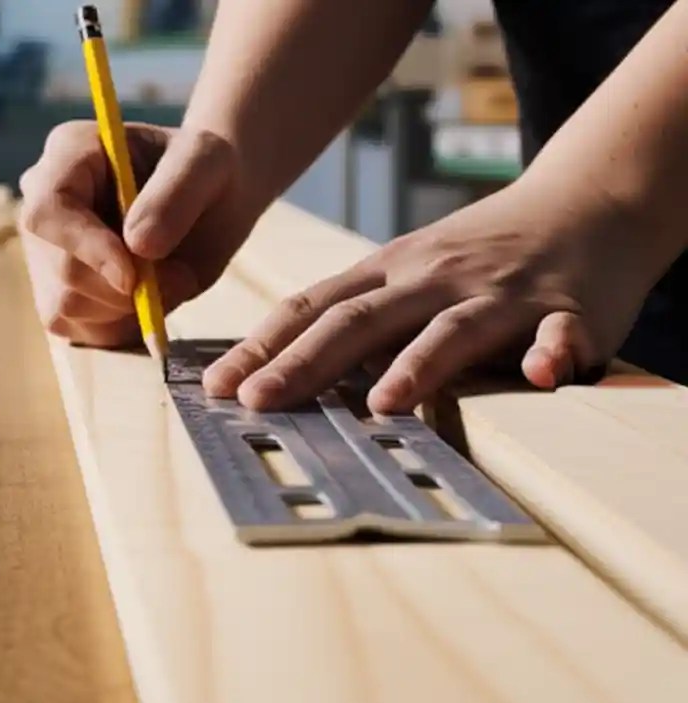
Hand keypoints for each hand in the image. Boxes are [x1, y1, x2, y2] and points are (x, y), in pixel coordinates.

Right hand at [18, 121, 260, 346]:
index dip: (86, 249)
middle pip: (60, 268)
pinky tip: (150, 298)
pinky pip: (76, 330)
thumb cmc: (205, 171)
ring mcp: (44, 252)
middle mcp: (43, 203)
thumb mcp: (207, 163)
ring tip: (171, 278)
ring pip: (65, 307)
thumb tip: (138, 245)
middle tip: (179, 276)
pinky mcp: (58, 293)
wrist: (210, 200)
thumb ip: (177, 194)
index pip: (47, 212)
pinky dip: (121, 326)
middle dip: (123, 288)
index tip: (133, 275)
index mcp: (67, 153)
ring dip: (127, 309)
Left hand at [204, 182, 662, 412]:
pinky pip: (558, 332)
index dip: (261, 346)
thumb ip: (356, 316)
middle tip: (256, 401)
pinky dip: (550, 352)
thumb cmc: (480, 251)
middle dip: (302, 362)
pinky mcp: (566, 308)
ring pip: (450, 329)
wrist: (587, 200)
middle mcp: (433, 279)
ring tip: (381, 403)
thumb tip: (279, 370)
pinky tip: (541, 376)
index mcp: (389, 273)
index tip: (214, 385)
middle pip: (359, 320)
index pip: (311, 307)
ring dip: (416, 364)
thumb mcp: (408, 271)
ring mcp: (498, 292)